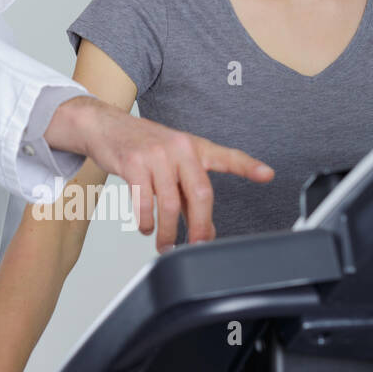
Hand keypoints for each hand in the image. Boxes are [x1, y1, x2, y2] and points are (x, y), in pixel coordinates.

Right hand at [44, 95, 274, 251]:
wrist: (104, 126)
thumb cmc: (142, 147)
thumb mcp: (172, 163)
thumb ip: (189, 193)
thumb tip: (204, 230)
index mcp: (194, 147)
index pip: (227, 156)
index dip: (248, 166)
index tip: (267, 174)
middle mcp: (179, 148)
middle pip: (200, 193)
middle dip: (199, 227)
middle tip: (196, 245)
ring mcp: (156, 154)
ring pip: (170, 203)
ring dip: (167, 232)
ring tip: (165, 244)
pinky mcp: (133, 163)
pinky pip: (144, 201)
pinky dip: (146, 221)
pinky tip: (146, 227)